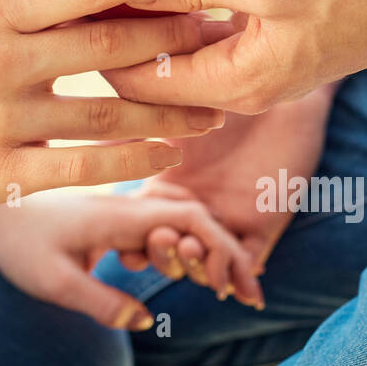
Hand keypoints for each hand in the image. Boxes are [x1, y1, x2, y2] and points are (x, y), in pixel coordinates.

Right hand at [0, 0, 229, 208]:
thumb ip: (43, 9)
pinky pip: (86, 166)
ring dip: (170, 111)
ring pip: (107, 112)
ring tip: (216, 109)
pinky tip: (170, 151)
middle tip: (224, 32)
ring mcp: (1, 120)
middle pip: (109, 46)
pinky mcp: (2, 174)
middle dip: (175, 39)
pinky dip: (135, 157)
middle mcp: (0, 62)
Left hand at [0, 192, 262, 328]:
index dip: (221, 252)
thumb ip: (99, 300)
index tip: (238, 289)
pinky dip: (182, 242)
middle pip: (194, 216)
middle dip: (227, 251)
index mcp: (116, 214)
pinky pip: (158, 221)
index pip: (187, 222)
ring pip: (179, 216)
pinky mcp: (110, 215)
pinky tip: (183, 267)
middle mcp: (123, 203)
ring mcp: (118, 207)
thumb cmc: (13, 242)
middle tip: (248, 294)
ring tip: (223, 284)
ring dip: (206, 246)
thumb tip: (145, 320)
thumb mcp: (52, 281)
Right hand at [112, 85, 335, 290]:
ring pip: (205, 264)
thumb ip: (133, 117)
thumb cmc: (220, 87)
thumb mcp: (169, 105)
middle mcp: (192, 208)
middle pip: (170, 253)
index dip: (131, 244)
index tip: (125, 247)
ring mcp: (225, 218)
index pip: (140, 229)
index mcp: (165, 187)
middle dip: (162, 257)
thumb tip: (91, 116)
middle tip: (163, 238)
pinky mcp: (262, 223)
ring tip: (191, 248)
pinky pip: (247, 262)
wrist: (275, 82)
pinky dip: (237, 278)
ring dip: (194, 269)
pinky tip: (228, 283)